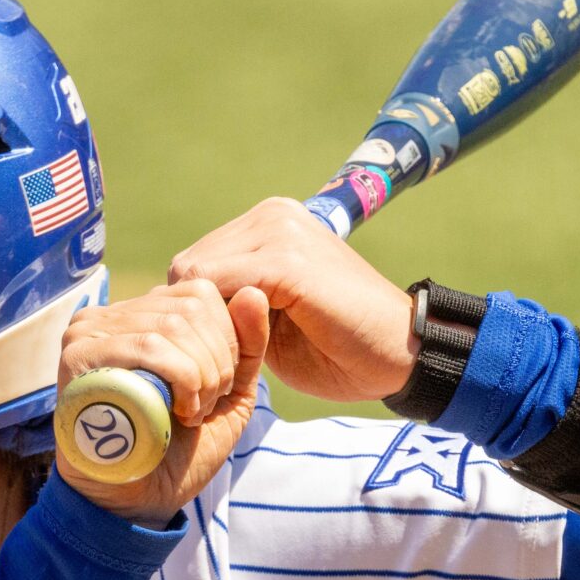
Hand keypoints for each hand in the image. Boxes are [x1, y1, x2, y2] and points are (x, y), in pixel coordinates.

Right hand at [55, 278, 269, 523]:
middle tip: (205, 407)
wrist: (138, 500)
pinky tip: (176, 414)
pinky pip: (150, 347)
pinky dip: (180, 381)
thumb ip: (247, 344)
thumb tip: (255, 291)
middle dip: (216, 362)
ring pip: (174, 327)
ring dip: (199, 377)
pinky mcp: (78, 355)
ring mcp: (88, 331)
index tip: (218, 388)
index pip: (200, 292)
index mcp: (142, 315)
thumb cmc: (178, 448)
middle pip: (191, 307)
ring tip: (190, 414)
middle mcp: (110, 314)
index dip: (227, 339)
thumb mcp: (229, 392)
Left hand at [167, 198, 418, 402]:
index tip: (208, 356)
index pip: (194, 264)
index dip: (192, 314)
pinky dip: (220, 332)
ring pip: (198, 278)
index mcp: (269, 222)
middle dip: (195, 319)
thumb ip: (231, 306)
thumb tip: (176, 311)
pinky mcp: (288, 262)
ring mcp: (281, 231)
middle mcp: (273, 214)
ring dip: (206, 327)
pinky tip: (241, 362)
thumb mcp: (272, 320)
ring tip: (234, 364)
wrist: (402, 356)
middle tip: (219, 365)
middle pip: (188, 269)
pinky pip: (219, 291)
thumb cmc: (338, 347)